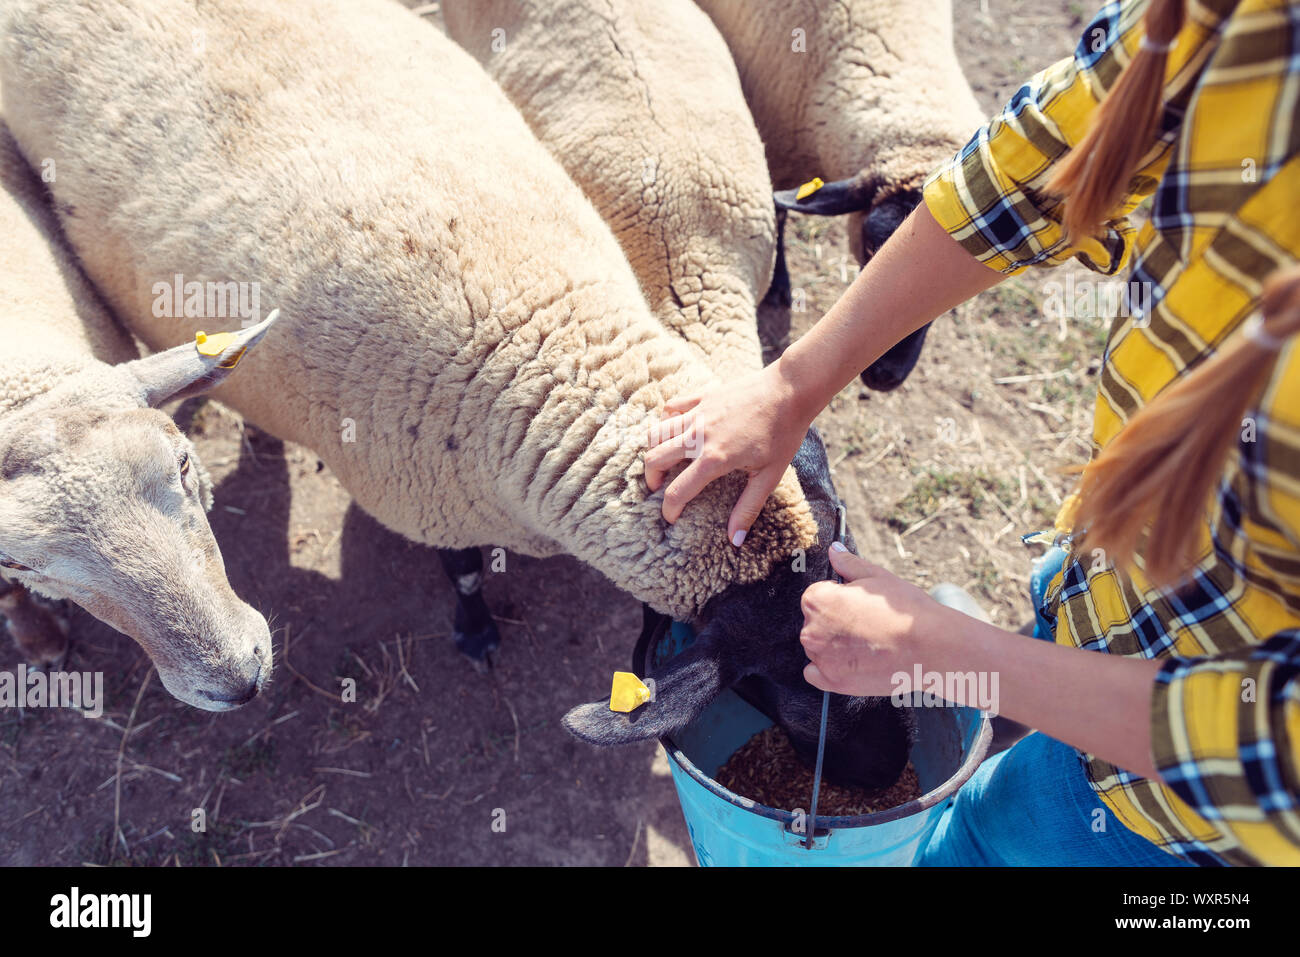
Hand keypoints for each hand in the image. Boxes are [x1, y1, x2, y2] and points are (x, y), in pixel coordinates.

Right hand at [644, 362, 812, 543]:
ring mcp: (698, 413)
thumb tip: (735, 539)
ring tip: (663, 460)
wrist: (790, 390)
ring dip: (654, 449)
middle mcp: (698, 436)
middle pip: (654, 459)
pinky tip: (676, 428)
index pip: (677, 491)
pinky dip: (666, 420)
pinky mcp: (702, 396)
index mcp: (714, 459)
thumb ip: (748, 508)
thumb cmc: (783, 433)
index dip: (669, 509)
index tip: (670, 517)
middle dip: (651, 478)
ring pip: (657, 432)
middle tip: (659, 488)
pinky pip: (672, 407)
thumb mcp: (770, 475)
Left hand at [799, 545, 947, 696]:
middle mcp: (811, 630)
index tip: (859, 605)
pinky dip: (829, 669)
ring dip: (834, 645)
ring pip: (818, 648)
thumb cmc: (904, 610)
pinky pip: (816, 674)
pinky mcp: (833, 682)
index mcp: (817, 600)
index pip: (816, 596)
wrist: (929, 647)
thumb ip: (848, 564)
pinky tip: (853, 663)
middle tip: (867, 624)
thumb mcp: (877, 577)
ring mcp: (821, 659)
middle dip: (835, 622)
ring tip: (867, 644)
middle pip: (816, 623)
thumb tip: (833, 550)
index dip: (839, 598)